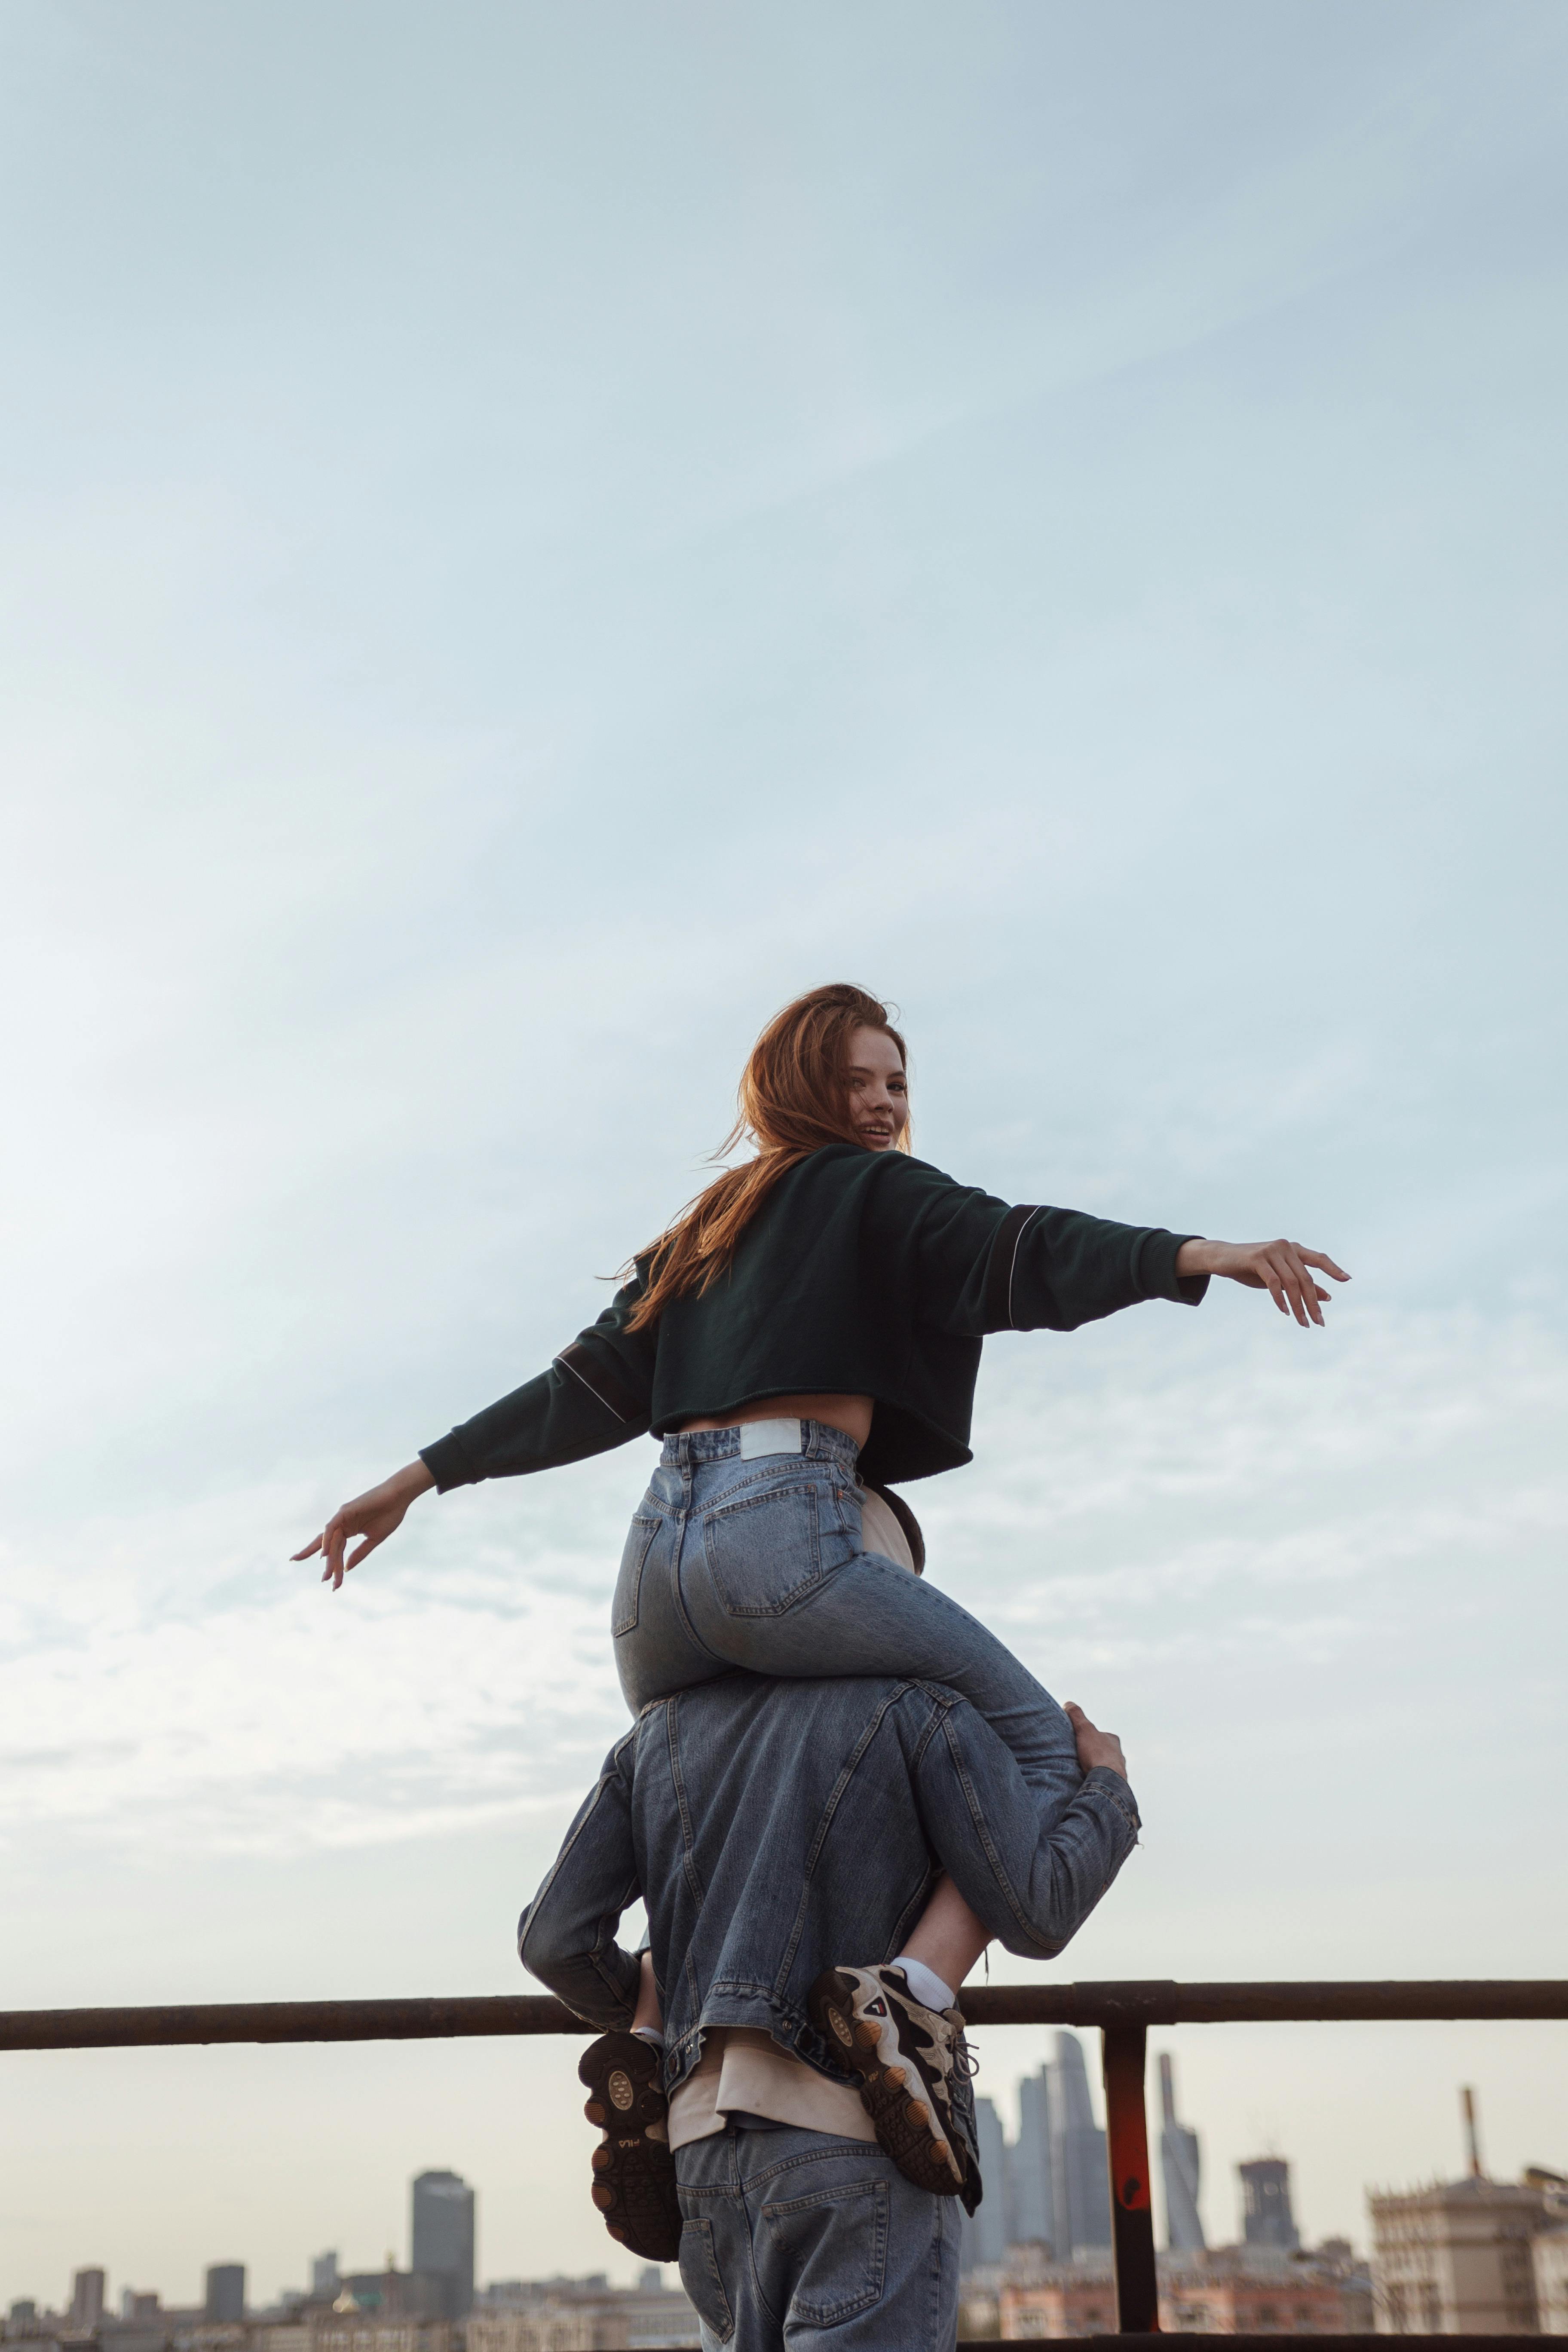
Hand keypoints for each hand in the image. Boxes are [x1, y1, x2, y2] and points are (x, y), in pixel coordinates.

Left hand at [292, 1459, 434, 1589]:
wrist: (400, 1496)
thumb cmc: (390, 1514)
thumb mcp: (374, 1539)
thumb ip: (359, 1553)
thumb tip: (346, 1568)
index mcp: (348, 1529)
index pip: (336, 1550)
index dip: (334, 1567)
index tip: (333, 1584)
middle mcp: (342, 1523)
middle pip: (328, 1547)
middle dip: (326, 1564)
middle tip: (323, 1581)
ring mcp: (342, 1516)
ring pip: (331, 1541)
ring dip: (329, 1558)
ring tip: (327, 1576)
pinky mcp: (345, 1511)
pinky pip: (332, 1527)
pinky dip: (327, 1540)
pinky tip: (324, 1555)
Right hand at [1065, 1701, 1126, 1780]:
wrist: (1107, 1781)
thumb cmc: (1097, 1754)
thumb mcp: (1084, 1729)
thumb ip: (1077, 1715)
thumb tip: (1069, 1703)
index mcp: (1113, 1739)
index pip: (1099, 1734)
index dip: (1088, 1736)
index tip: (1078, 1740)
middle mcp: (1119, 1754)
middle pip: (1102, 1751)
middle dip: (1092, 1753)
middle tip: (1079, 1756)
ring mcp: (1118, 1770)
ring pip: (1105, 1766)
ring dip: (1095, 1767)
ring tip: (1082, 1769)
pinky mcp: (1115, 1783)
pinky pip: (1104, 1779)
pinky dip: (1097, 1778)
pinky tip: (1088, 1780)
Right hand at [1175, 1236, 1348, 1326]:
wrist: (1222, 1259)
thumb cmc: (1252, 1269)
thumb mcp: (1279, 1277)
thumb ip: (1301, 1284)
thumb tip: (1327, 1296)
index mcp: (1293, 1249)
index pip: (1318, 1258)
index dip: (1333, 1269)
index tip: (1347, 1280)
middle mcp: (1285, 1246)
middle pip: (1306, 1278)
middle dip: (1313, 1302)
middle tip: (1319, 1322)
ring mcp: (1272, 1250)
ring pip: (1292, 1282)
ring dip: (1299, 1306)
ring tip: (1303, 1323)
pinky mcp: (1258, 1257)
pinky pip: (1274, 1282)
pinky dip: (1280, 1299)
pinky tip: (1284, 1311)